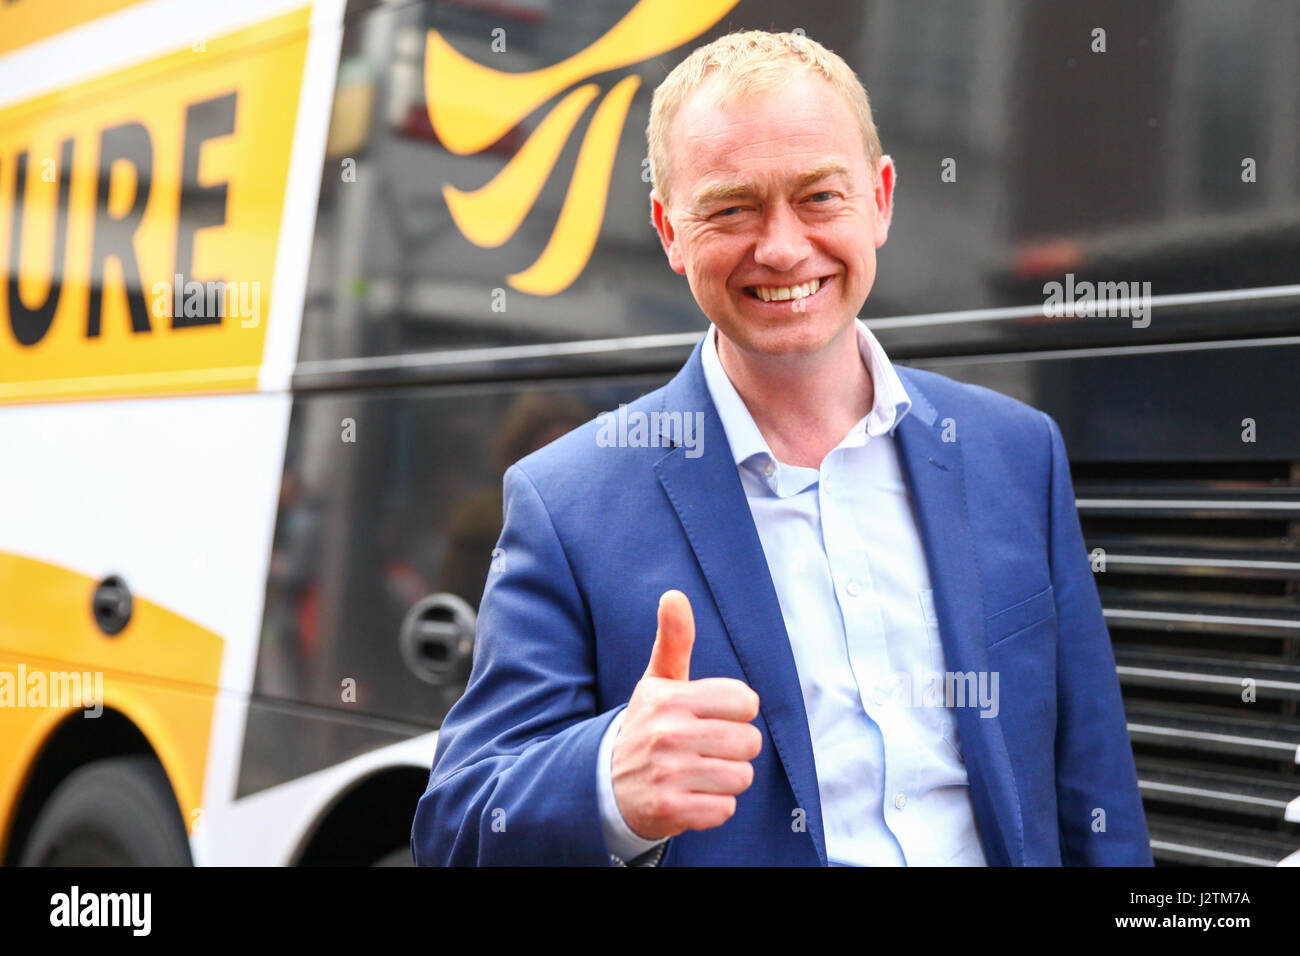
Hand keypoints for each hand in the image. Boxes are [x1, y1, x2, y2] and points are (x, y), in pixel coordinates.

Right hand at [611, 589, 761, 840]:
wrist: (604, 784)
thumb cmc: (647, 726)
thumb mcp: (657, 682)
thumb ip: (673, 640)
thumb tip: (674, 595)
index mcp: (669, 697)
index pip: (745, 701)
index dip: (736, 711)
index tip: (713, 716)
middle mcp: (666, 733)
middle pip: (749, 741)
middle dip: (735, 748)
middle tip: (707, 748)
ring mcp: (667, 774)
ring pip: (741, 776)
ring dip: (727, 779)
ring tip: (699, 772)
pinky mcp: (669, 810)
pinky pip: (725, 809)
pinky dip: (714, 807)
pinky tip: (692, 795)